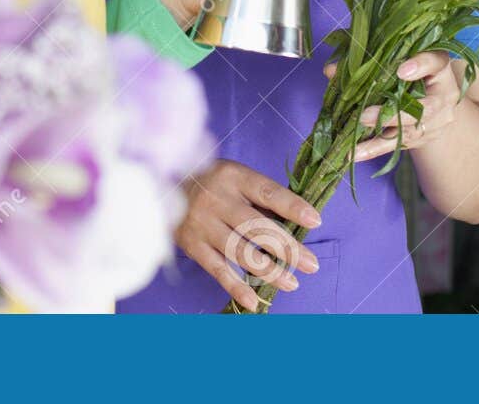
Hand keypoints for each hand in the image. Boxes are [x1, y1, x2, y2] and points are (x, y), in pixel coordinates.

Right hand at [175, 159, 323, 310]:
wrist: (164, 186)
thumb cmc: (212, 182)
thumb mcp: (236, 177)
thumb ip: (261, 198)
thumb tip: (298, 223)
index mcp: (233, 176)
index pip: (268, 193)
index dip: (292, 207)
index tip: (315, 221)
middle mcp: (217, 199)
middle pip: (257, 227)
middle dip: (287, 248)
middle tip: (311, 264)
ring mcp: (203, 224)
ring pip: (241, 252)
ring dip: (269, 271)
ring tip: (292, 283)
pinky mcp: (192, 245)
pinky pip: (217, 270)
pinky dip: (236, 287)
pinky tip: (254, 302)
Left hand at [324, 50, 458, 161]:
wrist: (435, 101)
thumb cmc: (411, 71)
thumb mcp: (397, 60)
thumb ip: (368, 60)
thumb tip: (331, 71)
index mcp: (439, 69)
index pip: (436, 62)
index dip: (420, 65)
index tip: (401, 70)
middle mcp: (443, 96)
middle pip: (426, 107)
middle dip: (394, 113)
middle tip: (365, 115)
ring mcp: (435, 122)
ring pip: (409, 130)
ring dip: (380, 134)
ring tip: (355, 140)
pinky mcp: (420, 138)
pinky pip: (395, 145)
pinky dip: (373, 149)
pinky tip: (354, 154)